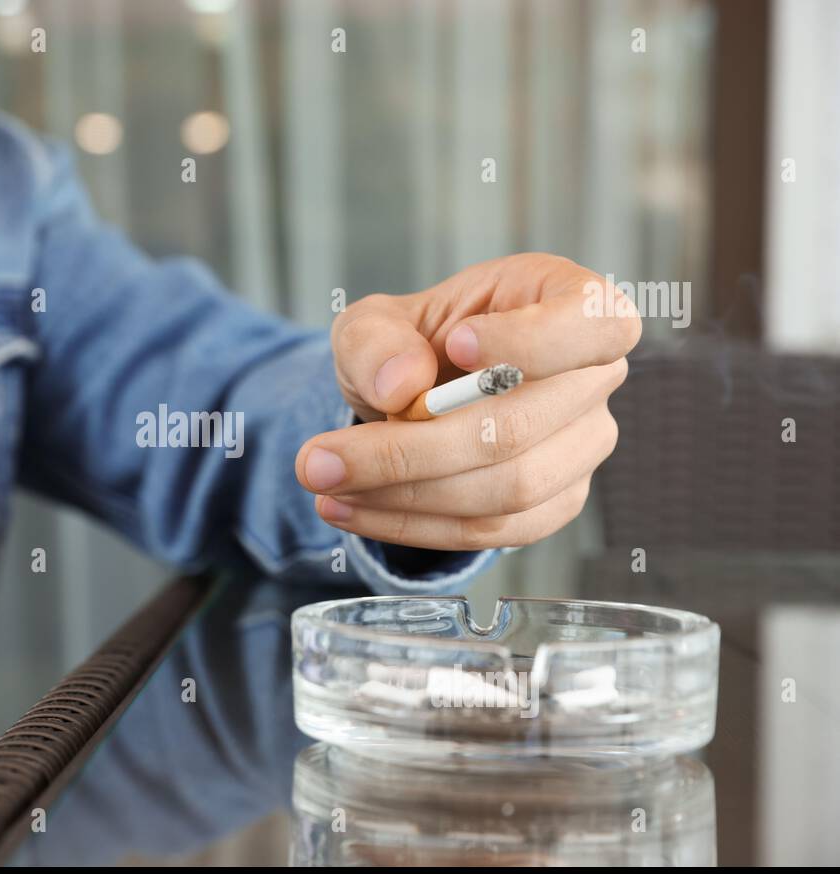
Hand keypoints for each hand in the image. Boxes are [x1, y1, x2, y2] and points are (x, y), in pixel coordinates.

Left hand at [295, 253, 639, 550]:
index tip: (456, 344)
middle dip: (409, 450)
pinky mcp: (556, 502)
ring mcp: (584, 445)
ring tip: (324, 481)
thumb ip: (378, 341)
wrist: (408, 394)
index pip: (593, 324)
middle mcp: (593, 377)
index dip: (532, 341)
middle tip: (320, 459)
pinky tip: (352, 508)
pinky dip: (415, 526)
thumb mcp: (373, 324)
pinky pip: (494, 531)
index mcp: (572, 302)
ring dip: (405, 495)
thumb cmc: (410, 345)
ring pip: (506, 490)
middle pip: (518, 428)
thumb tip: (402, 385)